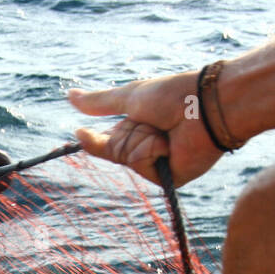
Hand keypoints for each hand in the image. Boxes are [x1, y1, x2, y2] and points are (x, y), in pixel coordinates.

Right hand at [68, 71, 224, 186]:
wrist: (206, 105)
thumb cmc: (173, 95)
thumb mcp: (129, 97)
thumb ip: (100, 102)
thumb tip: (69, 95)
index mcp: (138, 128)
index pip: (105, 140)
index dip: (93, 138)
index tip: (80, 132)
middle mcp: (146, 147)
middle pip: (113, 150)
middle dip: (126, 133)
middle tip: (149, 121)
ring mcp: (157, 164)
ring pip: (127, 158)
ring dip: (141, 138)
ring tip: (165, 130)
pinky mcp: (169, 177)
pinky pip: (143, 166)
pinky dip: (151, 150)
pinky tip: (170, 143)